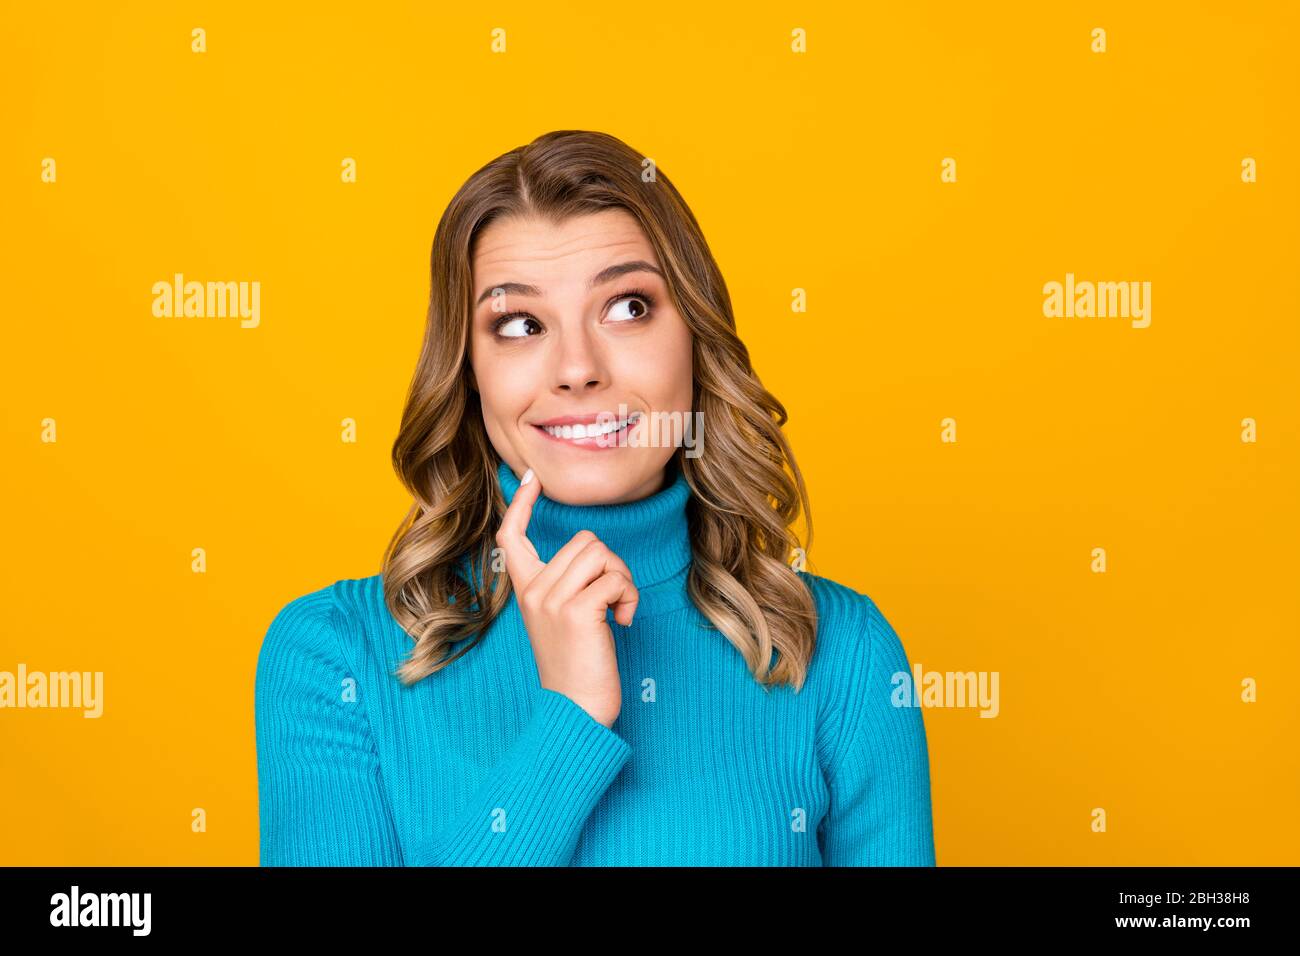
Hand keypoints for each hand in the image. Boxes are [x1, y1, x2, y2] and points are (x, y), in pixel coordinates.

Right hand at [494, 467, 638, 728]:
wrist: (575, 711)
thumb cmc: (577, 667)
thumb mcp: (560, 621)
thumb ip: (564, 587)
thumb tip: (591, 554)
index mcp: (525, 591)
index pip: (511, 536)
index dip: (521, 504)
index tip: (531, 479)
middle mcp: (533, 591)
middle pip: (585, 540)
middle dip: (612, 564)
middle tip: (614, 599)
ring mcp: (552, 599)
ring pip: (602, 554)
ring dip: (622, 580)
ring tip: (617, 611)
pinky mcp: (577, 610)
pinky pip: (614, 578)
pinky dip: (628, 597)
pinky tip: (622, 623)